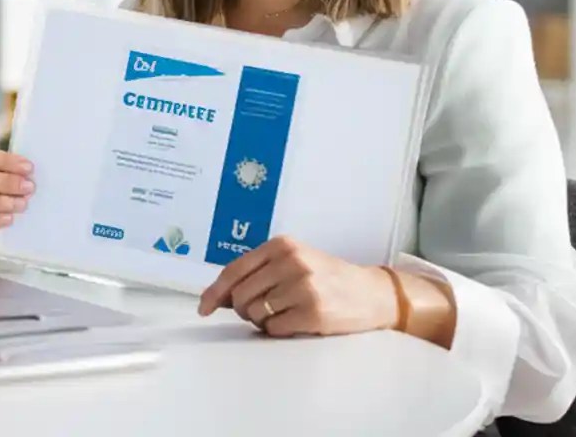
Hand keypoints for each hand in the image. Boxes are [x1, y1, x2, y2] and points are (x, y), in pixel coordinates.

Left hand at [197, 236, 397, 337]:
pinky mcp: (314, 311)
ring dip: (261, 320)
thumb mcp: (293, 263)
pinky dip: (277, 330)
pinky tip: (295, 320)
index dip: (215, 292)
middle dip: (243, 310)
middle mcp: (291, 261)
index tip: (204, 307)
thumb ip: (258, 274)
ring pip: (256, 313)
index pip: (234, 270)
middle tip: (260, 312)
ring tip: (282, 313)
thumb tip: (220, 297)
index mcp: (281, 245)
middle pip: (241, 295)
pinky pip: (274, 328)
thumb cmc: (326, 278)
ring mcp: (303, 286)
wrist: (371, 293)